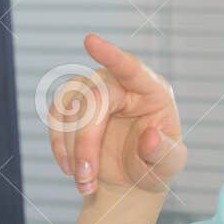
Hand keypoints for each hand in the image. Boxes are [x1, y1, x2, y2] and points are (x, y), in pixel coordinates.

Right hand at [47, 33, 185, 195]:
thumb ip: (164, 153)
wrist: (130, 179)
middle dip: (85, 142)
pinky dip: (59, 145)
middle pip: (93, 98)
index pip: (131, 68)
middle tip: (86, 180)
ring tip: (85, 182)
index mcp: (153, 91)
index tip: (90, 40)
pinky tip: (71, 169)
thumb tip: (151, 137)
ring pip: (70, 107)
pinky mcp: (73, 103)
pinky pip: (56, 117)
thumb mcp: (167, 166)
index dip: (111, 56)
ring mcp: (95, 90)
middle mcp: (123, 84)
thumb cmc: (154, 167)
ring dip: (71, 149)